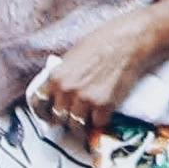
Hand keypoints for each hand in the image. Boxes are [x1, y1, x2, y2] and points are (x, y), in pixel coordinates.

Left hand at [37, 0, 168, 142]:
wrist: (130, 41)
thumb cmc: (104, 42)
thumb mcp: (73, 56)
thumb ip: (62, 76)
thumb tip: (58, 91)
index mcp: (56, 76)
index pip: (38, 104)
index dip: (43, 112)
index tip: (49, 116)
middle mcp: (67, 90)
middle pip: (58, 118)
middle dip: (65, 119)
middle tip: (74, 116)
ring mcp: (85, 100)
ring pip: (76, 126)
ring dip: (83, 125)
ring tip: (89, 119)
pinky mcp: (104, 106)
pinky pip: (97, 124)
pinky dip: (101, 122)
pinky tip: (104, 115)